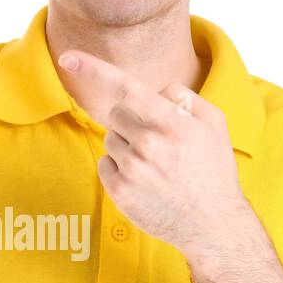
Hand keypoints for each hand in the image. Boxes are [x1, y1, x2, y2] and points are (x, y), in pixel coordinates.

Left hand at [58, 51, 247, 255]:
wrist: (213, 224)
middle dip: (130, 122)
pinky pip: (105, 164)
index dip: (93, 68)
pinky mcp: (120, 192)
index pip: (125, 86)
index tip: (67, 57)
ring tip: (155, 167)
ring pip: (111, 139)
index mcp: (171, 122)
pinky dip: (118, 169)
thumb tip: (156, 91)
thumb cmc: (214, 171)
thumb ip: (185, 97)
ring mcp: (132, 169)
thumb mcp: (214, 124)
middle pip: (115, 114)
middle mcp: (148, 143)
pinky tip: (144, 182)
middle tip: (156, 143)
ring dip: (127, 147)